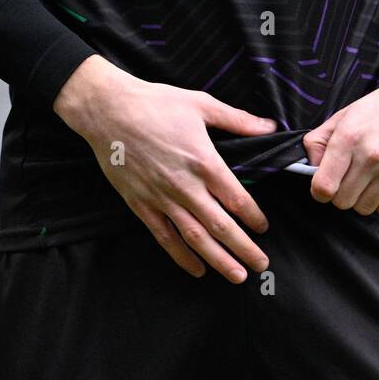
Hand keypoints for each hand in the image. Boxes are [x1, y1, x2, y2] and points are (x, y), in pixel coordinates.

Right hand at [53, 55, 278, 282]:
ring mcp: (162, 198)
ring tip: (237, 275)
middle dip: (244, 248)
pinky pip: (165, 237)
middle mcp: (185, 185)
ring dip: (218, 260)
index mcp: (204, 161)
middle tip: (261, 265)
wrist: (109, 110)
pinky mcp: (141, 205)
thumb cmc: (156, 103)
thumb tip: (269, 127)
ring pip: (195, 238)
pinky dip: (181, 257)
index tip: (263, 228)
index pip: (237, 198)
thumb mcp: (201, 104)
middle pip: (221, 226)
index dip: (254, 217)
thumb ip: (237, 120)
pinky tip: (197, 269)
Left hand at [301, 50, 378, 216]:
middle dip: (342, 192)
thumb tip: (310, 163)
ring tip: (373, 176)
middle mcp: (371, 156)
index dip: (320, 189)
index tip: (325, 185)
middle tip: (352, 177)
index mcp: (349, 137)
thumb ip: (322, 138)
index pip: (323, 186)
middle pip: (342, 201)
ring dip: (364, 197)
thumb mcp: (349, 112)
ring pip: (364, 208)